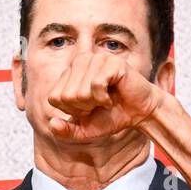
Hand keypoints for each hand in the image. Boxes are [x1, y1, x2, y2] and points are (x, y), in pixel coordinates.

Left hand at [46, 52, 165, 142]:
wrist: (138, 113)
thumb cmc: (111, 117)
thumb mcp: (84, 130)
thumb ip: (65, 131)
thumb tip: (51, 124)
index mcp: (69, 74)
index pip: (54, 97)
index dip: (71, 111)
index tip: (87, 109)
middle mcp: (80, 61)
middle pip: (66, 96)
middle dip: (83, 108)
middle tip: (98, 104)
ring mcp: (96, 58)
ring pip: (80, 91)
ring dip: (94, 103)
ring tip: (105, 99)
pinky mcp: (111, 61)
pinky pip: (96, 85)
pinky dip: (103, 98)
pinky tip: (111, 96)